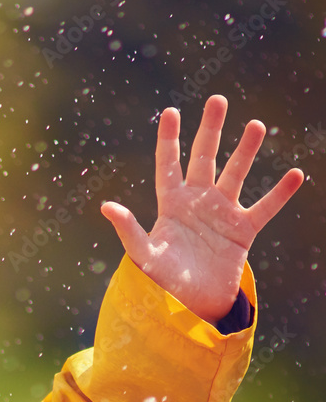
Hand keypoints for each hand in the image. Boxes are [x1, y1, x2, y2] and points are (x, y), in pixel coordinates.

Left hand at [100, 95, 303, 323]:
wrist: (194, 302)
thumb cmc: (165, 278)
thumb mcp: (143, 253)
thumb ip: (128, 228)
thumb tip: (105, 206)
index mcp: (171, 203)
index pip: (168, 164)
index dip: (169, 139)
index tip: (171, 111)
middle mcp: (197, 201)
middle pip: (204, 158)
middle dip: (211, 130)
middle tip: (218, 100)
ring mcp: (222, 213)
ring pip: (235, 174)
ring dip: (246, 151)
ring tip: (257, 125)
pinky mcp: (243, 230)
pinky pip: (265, 207)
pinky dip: (280, 193)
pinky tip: (296, 173)